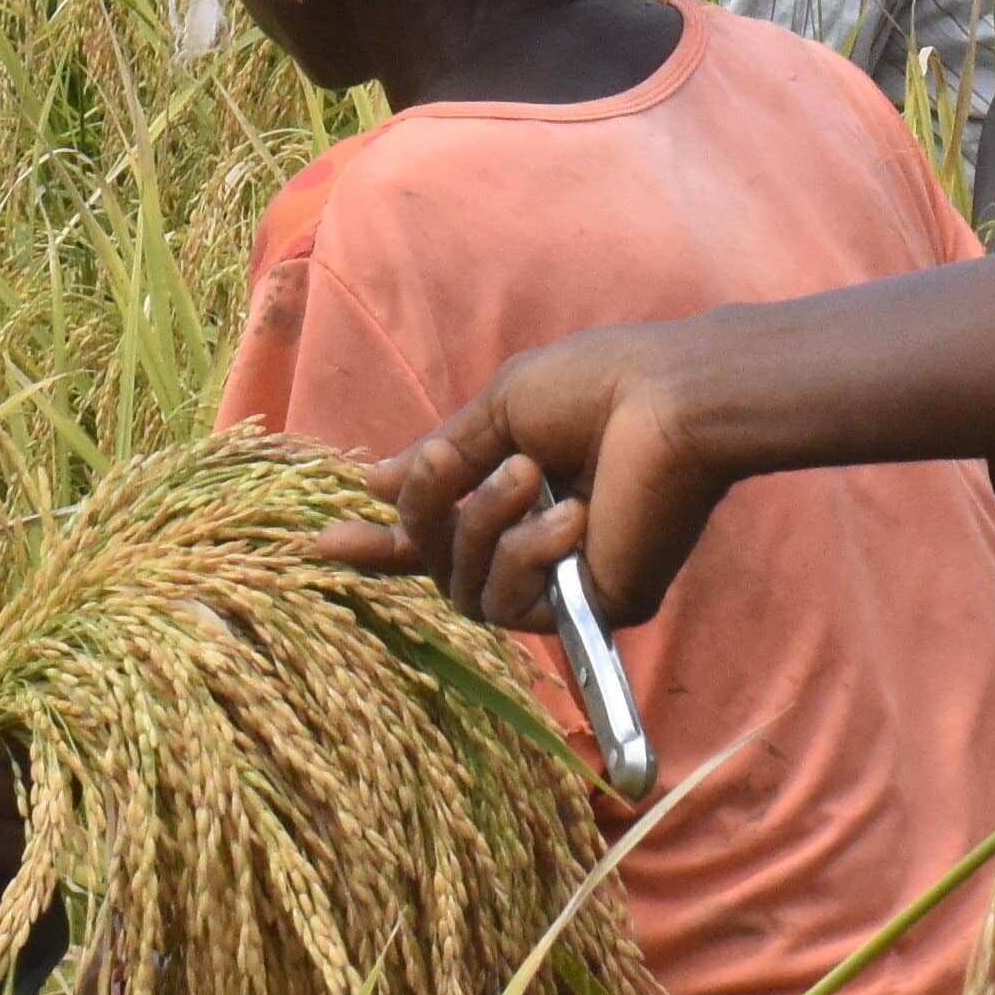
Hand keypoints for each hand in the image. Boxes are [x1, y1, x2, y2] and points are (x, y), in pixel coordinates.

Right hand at [373, 322, 733, 625]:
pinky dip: (526, 555)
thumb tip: (372, 484)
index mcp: (514, 491)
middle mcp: (533, 542)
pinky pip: (511, 606)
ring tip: (533, 475)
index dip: (380, 541)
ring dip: (483, 526)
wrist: (673, 404)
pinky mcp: (588, 610)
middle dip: (426, 515)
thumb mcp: (501, 407)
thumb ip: (441, 454)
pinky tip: (572, 517)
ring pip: (465, 588)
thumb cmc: (600, 385)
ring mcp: (558, 581)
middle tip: (446, 466)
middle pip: (436, 563)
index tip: (321, 544)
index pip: (435, 532)